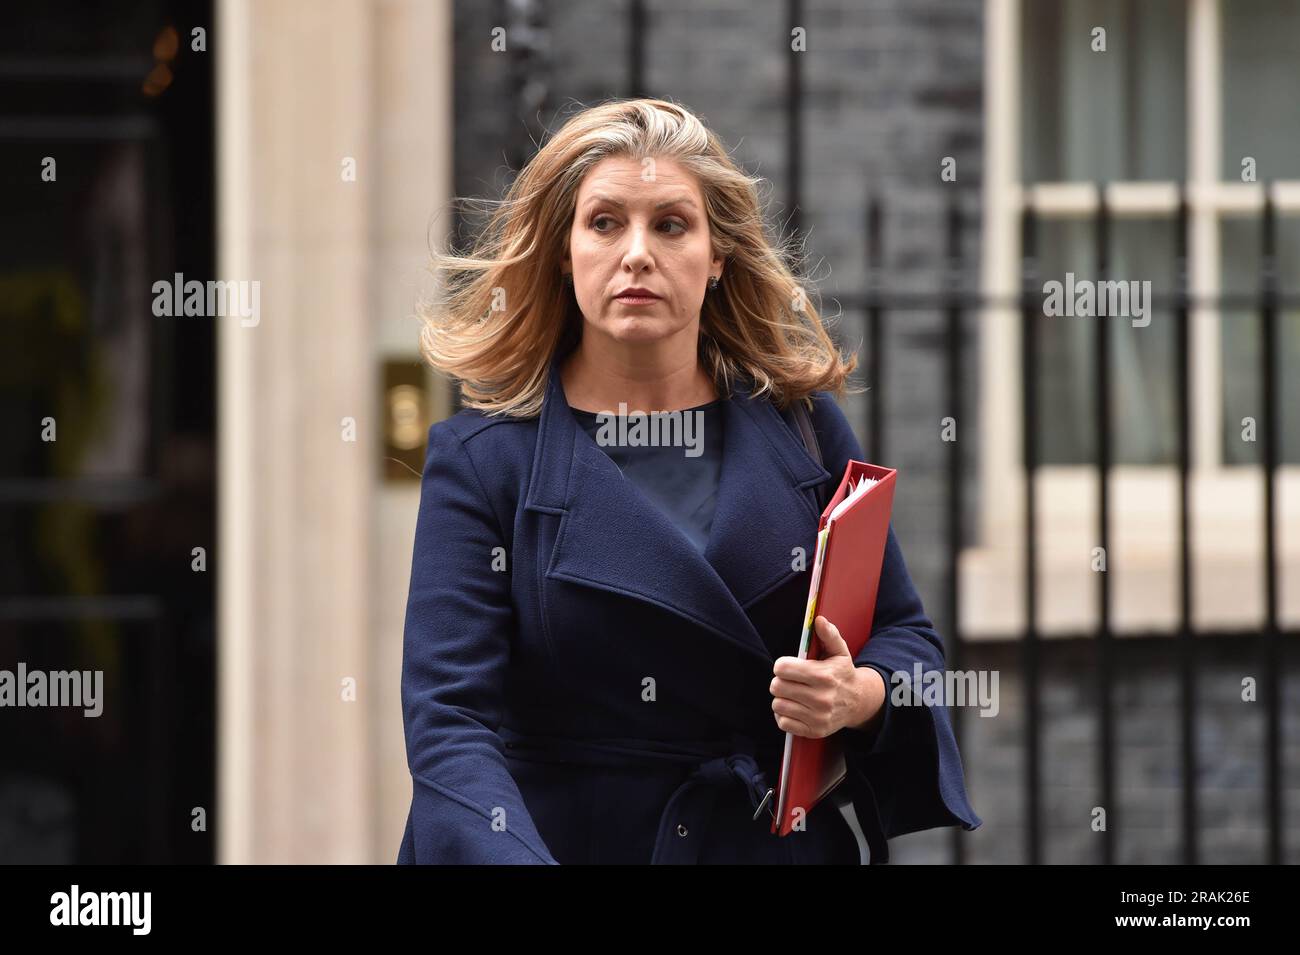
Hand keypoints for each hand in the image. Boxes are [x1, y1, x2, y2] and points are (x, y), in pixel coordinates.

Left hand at [770, 615, 885, 737]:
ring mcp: (817, 717)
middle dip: (780, 681)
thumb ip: (829, 634)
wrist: (859, 702)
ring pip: (778, 705)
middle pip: (776, 687)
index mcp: (823, 676)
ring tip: (792, 694)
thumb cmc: (843, 674)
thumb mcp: (839, 652)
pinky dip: (785, 715)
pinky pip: (783, 723)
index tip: (788, 666)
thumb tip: (818, 620)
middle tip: (789, 680)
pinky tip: (795, 707)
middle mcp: (821, 698)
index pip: (782, 669)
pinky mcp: (814, 731)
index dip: (782, 666)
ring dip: (782, 698)